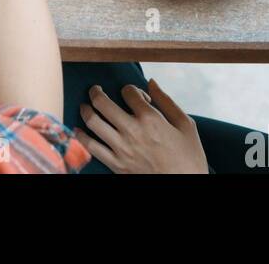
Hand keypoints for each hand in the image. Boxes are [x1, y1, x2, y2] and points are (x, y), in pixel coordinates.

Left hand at [74, 79, 207, 173]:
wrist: (186, 185)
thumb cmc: (189, 157)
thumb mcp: (186, 125)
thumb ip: (167, 101)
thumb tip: (151, 82)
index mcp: (150, 118)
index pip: (128, 91)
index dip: (130, 89)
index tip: (134, 96)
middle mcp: (132, 131)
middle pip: (102, 103)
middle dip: (95, 92)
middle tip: (94, 90)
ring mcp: (122, 148)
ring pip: (92, 122)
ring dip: (85, 110)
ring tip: (85, 107)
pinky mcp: (116, 164)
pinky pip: (91, 148)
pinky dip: (81, 136)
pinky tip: (79, 130)